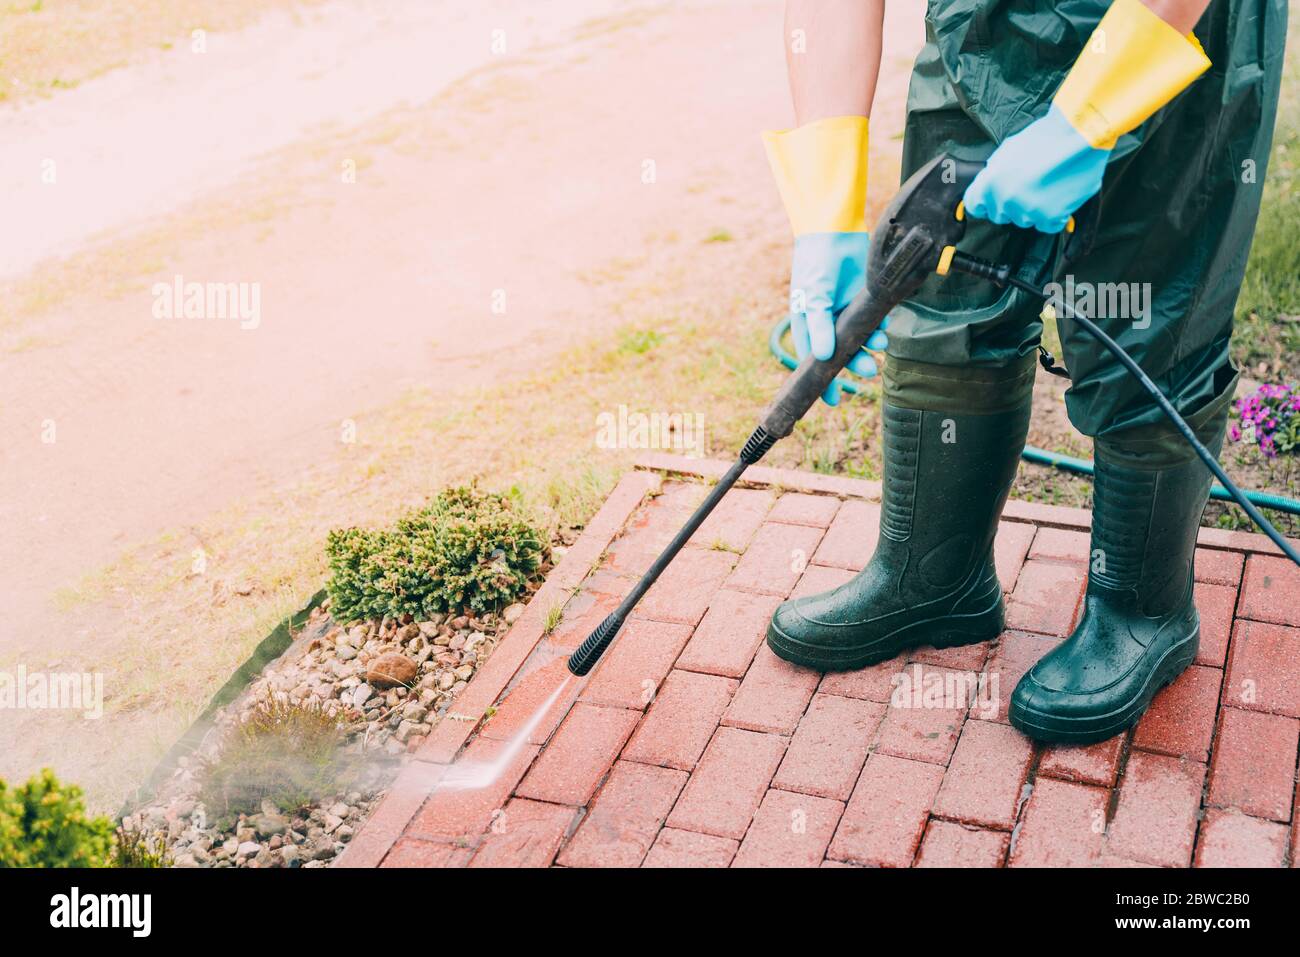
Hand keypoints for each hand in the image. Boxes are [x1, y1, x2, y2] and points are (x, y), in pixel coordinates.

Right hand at [789, 231, 887, 406]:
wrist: (834, 232)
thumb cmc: (815, 265)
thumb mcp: (813, 297)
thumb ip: (819, 328)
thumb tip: (822, 358)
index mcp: (808, 325)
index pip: (814, 361)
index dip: (823, 381)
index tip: (833, 401)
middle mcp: (827, 322)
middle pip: (842, 353)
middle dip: (857, 363)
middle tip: (871, 370)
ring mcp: (846, 311)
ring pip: (861, 338)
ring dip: (872, 344)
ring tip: (881, 344)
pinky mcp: (864, 299)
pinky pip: (874, 319)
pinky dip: (880, 325)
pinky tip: (885, 325)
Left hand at [962, 106, 1107, 233]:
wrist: (1079, 135)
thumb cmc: (1045, 137)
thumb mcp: (1008, 150)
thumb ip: (995, 172)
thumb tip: (990, 184)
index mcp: (990, 182)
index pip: (974, 206)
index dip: (985, 203)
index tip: (994, 200)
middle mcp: (1005, 200)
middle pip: (1001, 215)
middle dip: (1011, 204)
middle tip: (1029, 187)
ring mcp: (1027, 211)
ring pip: (1025, 220)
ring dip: (1034, 209)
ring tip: (1048, 186)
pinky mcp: (1050, 217)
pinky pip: (1047, 226)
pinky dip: (1053, 216)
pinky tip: (1059, 197)